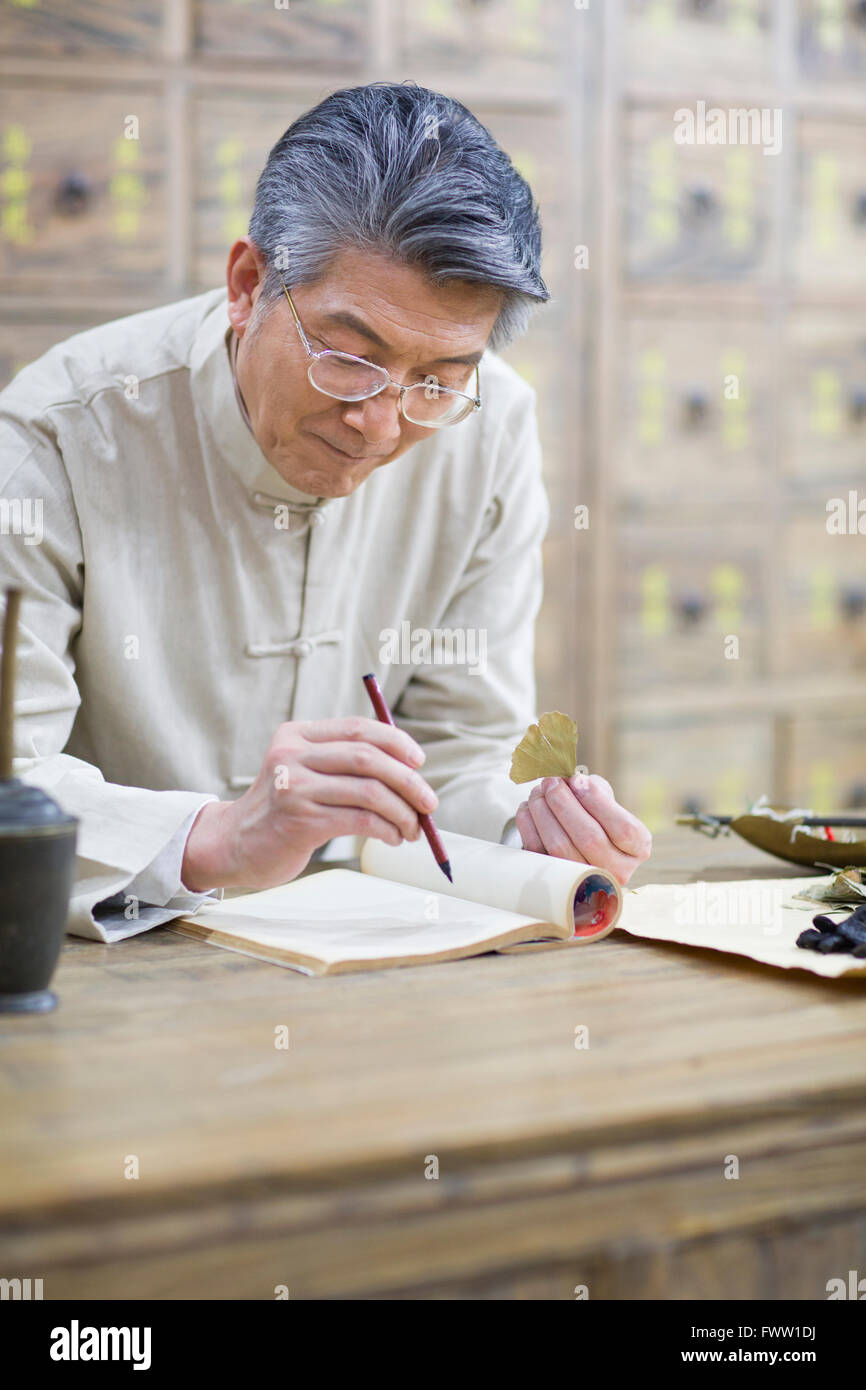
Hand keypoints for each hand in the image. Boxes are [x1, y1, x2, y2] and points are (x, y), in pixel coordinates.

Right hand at [181, 716, 437, 891]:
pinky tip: (392, 838)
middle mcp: (292, 755)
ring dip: (402, 812)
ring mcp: (294, 787)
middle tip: (429, 803)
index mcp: (296, 735)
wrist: (234, 844)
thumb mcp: (305, 773)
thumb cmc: (283, 810)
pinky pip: (360, 820)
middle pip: (368, 758)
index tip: (419, 761)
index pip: (358, 728)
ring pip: (369, 792)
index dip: (396, 742)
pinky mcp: (300, 821)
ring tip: (413, 829)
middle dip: (408, 780)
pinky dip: (386, 829)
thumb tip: (411, 770)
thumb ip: (344, 764)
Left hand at [515, 773, 650, 884]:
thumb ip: (596, 790)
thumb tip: (573, 781)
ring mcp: (587, 880)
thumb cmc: (597, 817)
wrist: (580, 847)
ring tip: (539, 792)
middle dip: (564, 804)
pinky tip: (530, 807)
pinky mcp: (555, 880)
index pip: (623, 829)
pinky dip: (529, 823)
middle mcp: (618, 870)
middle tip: (551, 781)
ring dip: (543, 812)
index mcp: (638, 848)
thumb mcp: (607, 801)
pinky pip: (538, 851)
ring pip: (560, 846)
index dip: (597, 802)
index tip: (576, 779)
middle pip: (590, 838)